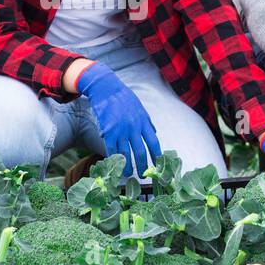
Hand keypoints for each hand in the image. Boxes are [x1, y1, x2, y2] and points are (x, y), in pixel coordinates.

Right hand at [76, 62, 161, 177]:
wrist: (107, 88)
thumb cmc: (123, 97)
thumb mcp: (140, 108)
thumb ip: (147, 122)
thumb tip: (154, 132)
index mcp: (144, 122)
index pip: (153, 142)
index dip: (156, 155)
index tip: (158, 165)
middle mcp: (134, 128)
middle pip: (141, 152)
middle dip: (143, 165)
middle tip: (144, 175)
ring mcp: (121, 130)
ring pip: (126, 153)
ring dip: (128, 166)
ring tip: (128, 174)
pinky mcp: (109, 132)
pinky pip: (112, 149)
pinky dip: (114, 159)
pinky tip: (115, 165)